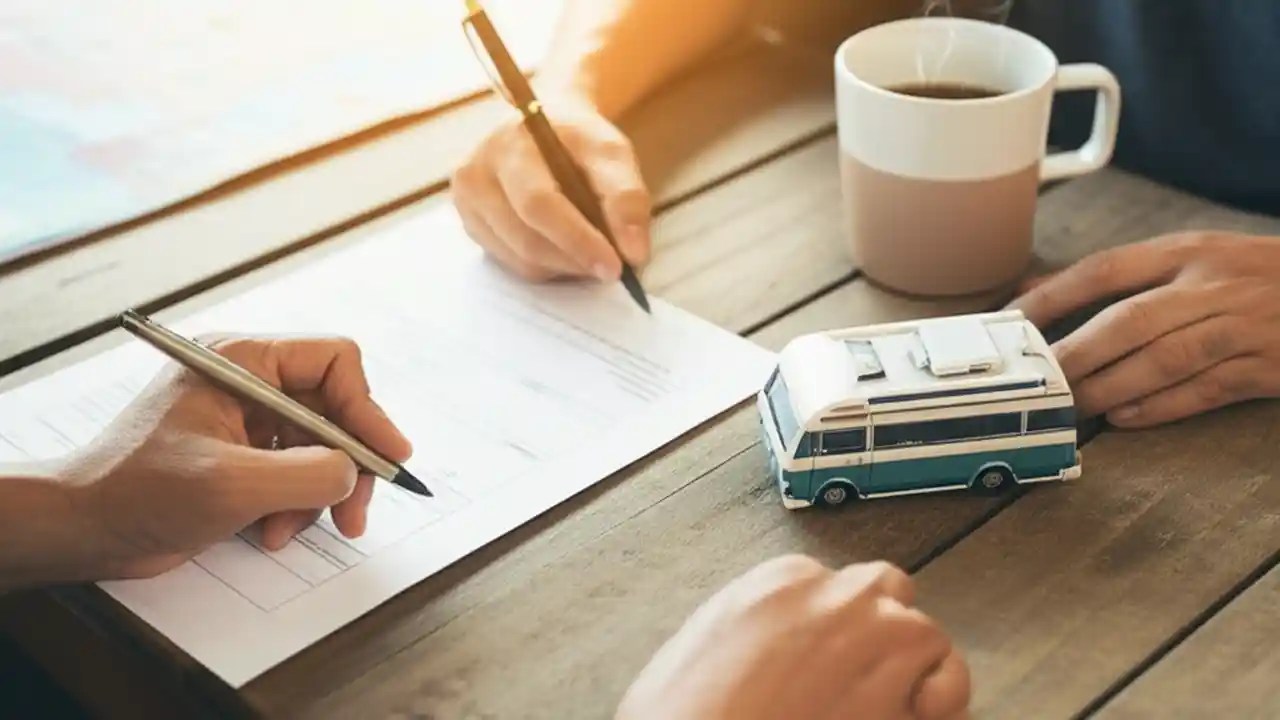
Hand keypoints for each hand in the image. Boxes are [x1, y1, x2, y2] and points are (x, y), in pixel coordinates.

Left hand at [61, 336, 411, 580]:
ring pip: (322, 447)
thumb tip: (352, 472)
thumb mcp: (235, 484)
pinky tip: (270, 530)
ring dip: (317, 494)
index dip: (368, 408)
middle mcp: (251, 380)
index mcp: (243, 360)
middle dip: (348, 465)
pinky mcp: (244, 454)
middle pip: (336, 410)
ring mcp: (248, 418)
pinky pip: (297, 472)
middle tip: (355, 512)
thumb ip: (309, 474)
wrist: (85, 529)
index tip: (388, 455)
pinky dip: (295, 506)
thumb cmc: (139, 492)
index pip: (334, 362)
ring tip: (290, 529)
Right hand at [451, 97, 651, 281]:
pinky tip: (563, 246)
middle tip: (611, 266)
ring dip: (564, 266)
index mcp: (511, 147)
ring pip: (521, 260)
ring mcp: (466, 203)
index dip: (578, 241)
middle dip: (575, 260)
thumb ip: (627, 199)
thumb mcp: (612, 154)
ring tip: (589, 250)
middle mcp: (476, 174)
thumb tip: (633, 255)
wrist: (542, 124)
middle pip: (527, 240)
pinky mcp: (470, 224)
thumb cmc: (578, 140)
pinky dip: (546, 265)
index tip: (615, 267)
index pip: (539, 205)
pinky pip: (511, 264)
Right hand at [617, 556, 970, 719]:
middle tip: (864, 674)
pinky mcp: (908, 696)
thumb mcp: (702, 642)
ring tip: (888, 707)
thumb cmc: (681, 713)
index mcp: (782, 581)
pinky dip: (941, 705)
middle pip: (887, 591)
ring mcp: (880, 643)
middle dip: (881, 628)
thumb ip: (753, 625)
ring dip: (914, 668)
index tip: (827, 655)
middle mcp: (839, 600)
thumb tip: (770, 646)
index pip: (833, 583)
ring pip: (925, 635)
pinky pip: (950, 690)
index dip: (836, 624)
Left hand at [1011, 232, 1279, 426]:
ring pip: (1164, 359)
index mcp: (1189, 250)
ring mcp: (1244, 326)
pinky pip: (1206, 390)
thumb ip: (1130, 276)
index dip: (1053, 296)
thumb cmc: (1260, 277)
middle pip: (1130, 320)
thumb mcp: (1200, 257)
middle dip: (1076, 352)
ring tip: (1070, 406)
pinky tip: (1123, 418)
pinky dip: (1161, 406)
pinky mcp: (1268, 367)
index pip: (1105, 269)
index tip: (1013, 322)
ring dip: (1110, 386)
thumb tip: (1039, 288)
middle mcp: (1213, 284)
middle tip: (1037, 380)